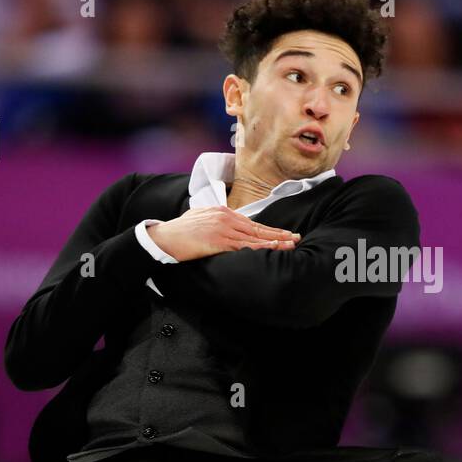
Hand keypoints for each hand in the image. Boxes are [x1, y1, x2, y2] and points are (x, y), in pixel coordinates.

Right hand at [148, 206, 300, 261]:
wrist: (164, 238)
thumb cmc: (180, 231)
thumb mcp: (201, 217)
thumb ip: (216, 219)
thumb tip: (225, 222)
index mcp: (223, 212)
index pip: (252, 223)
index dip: (270, 229)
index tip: (285, 233)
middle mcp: (226, 218)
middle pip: (258, 228)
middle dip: (279, 234)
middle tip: (296, 237)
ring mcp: (224, 229)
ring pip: (255, 237)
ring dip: (276, 241)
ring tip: (291, 244)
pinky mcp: (219, 241)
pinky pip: (245, 246)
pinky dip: (261, 247)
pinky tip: (273, 248)